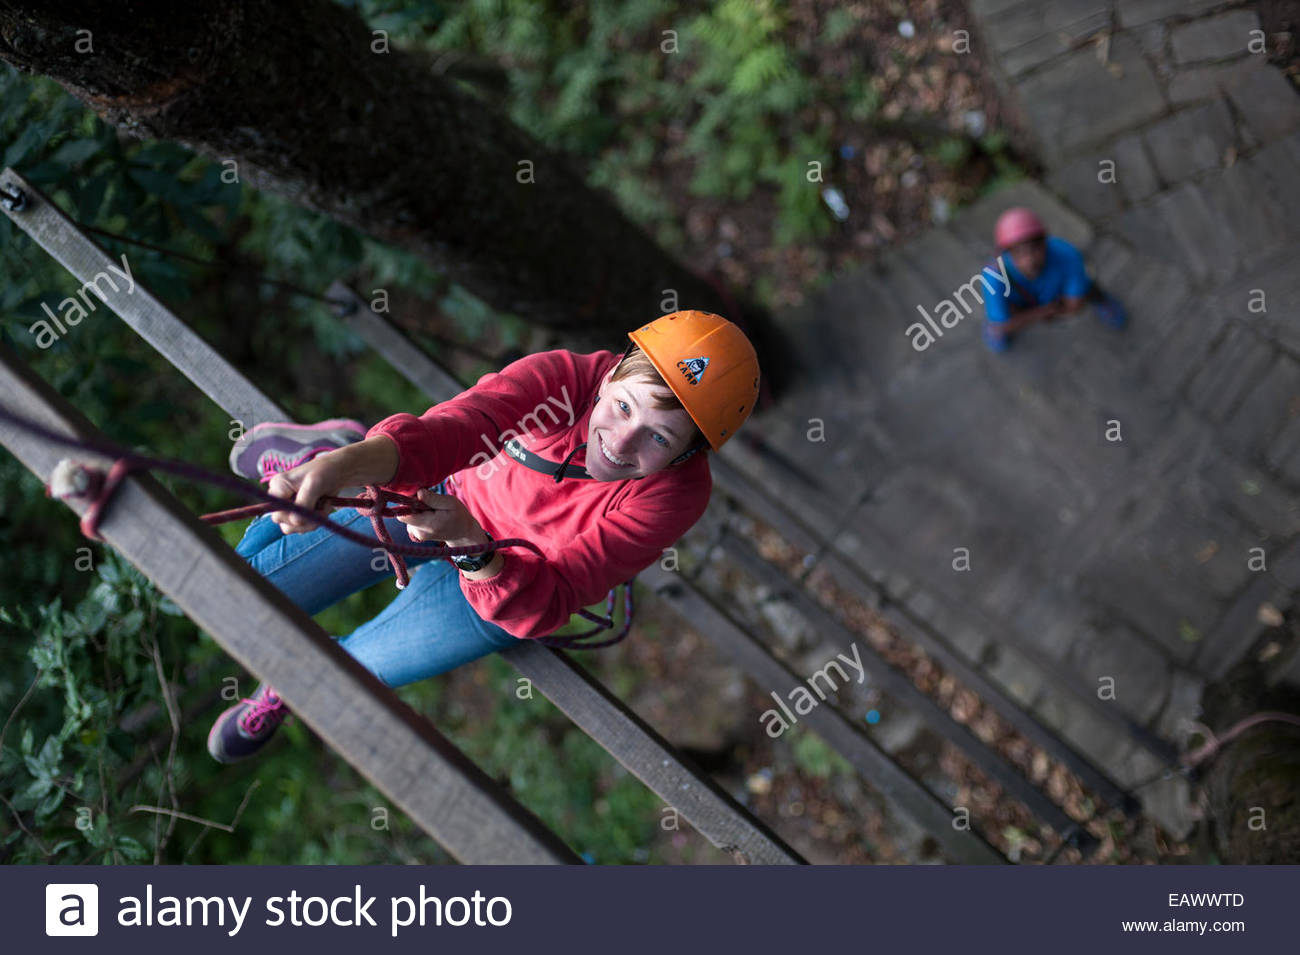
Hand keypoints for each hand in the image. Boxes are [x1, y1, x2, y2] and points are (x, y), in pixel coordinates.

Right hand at [265, 435, 399, 534]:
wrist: (337, 473)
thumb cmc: (325, 472)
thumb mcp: (315, 484)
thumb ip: (304, 502)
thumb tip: (295, 521)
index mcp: (278, 485)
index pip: (274, 508)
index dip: (290, 512)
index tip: (308, 507)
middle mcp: (279, 497)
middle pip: (281, 521)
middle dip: (304, 518)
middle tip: (321, 507)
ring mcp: (287, 507)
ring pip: (292, 527)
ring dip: (312, 520)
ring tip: (323, 505)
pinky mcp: (297, 514)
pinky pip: (302, 527)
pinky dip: (316, 521)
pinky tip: (322, 507)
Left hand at [396, 490, 485, 546]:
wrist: (462, 533)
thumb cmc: (458, 515)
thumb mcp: (451, 503)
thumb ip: (433, 498)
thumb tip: (418, 492)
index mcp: (429, 524)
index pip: (404, 515)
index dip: (408, 503)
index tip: (419, 498)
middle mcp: (420, 532)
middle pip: (405, 515)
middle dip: (414, 506)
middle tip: (430, 504)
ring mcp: (418, 535)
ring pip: (407, 517)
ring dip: (417, 511)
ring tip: (432, 511)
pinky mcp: (417, 534)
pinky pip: (411, 521)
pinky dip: (418, 516)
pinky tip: (430, 516)